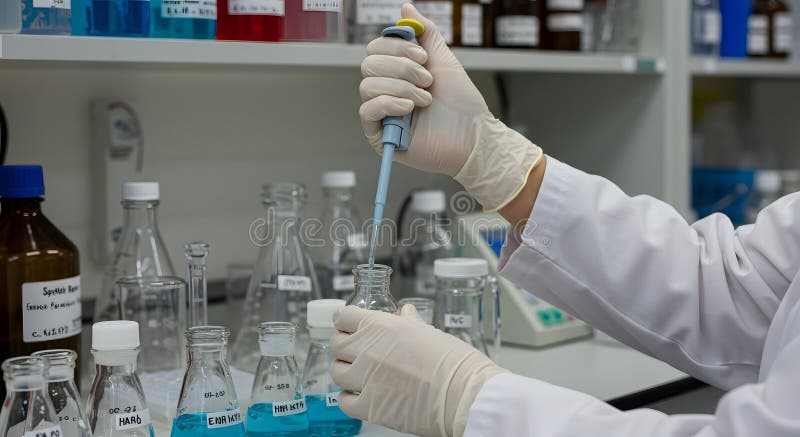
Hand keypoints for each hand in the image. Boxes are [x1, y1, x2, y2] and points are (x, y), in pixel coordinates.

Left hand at [331, 304, 507, 436]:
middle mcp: (368, 349)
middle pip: (336, 343)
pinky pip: (344, 401)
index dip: (344, 320)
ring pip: (336, 371)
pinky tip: (358, 396)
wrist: (465, 395)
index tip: (347, 325)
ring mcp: (366, 379)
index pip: (343, 316)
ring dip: (345, 371)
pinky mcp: (369, 407)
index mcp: (382, 326)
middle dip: (344, 346)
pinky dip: (348, 398)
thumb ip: (409, 322)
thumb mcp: (430, 331)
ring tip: (357, 374)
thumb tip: (403, 313)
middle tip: (355, 350)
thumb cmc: (455, 363)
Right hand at [359, 4, 542, 210]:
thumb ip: (425, 33)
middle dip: (402, 68)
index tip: (423, 56)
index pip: (376, 48)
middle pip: (369, 64)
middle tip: (427, 80)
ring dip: (401, 88)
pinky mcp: (380, 135)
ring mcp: (382, 112)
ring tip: (426, 99)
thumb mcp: (443, 60)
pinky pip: (366, 110)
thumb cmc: (462, 103)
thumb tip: (406, 7)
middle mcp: (387, 90)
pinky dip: (388, 103)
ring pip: (367, 85)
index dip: (397, 46)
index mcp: (398, 71)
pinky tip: (409, 109)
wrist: (473, 136)